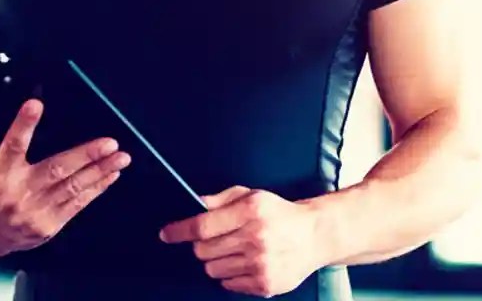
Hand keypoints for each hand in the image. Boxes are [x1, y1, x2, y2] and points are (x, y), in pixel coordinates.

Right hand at [0, 99, 130, 262]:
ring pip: (73, 188)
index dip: (24, 125)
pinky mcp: (48, 226)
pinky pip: (76, 206)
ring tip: (120, 158)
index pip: (12, 146)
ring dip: (100, 171)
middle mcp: (18, 194)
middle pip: (56, 170)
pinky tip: (109, 177)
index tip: (36, 105)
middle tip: (109, 142)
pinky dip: (95, 190)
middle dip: (86, 155)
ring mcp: (36, 212)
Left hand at [159, 186, 322, 297]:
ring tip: (234, 251)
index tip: (166, 234)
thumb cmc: (279, 213)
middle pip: (203, 251)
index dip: (179, 231)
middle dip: (202, 245)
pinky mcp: (265, 284)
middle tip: (216, 240)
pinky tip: (245, 263)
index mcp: (250, 211)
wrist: (315, 235)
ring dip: (216, 261)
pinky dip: (230, 276)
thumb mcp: (251, 195)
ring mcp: (260, 264)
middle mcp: (255, 238)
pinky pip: (228, 285)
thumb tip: (195, 204)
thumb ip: (221, 199)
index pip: (202, 226)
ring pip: (212, 270)